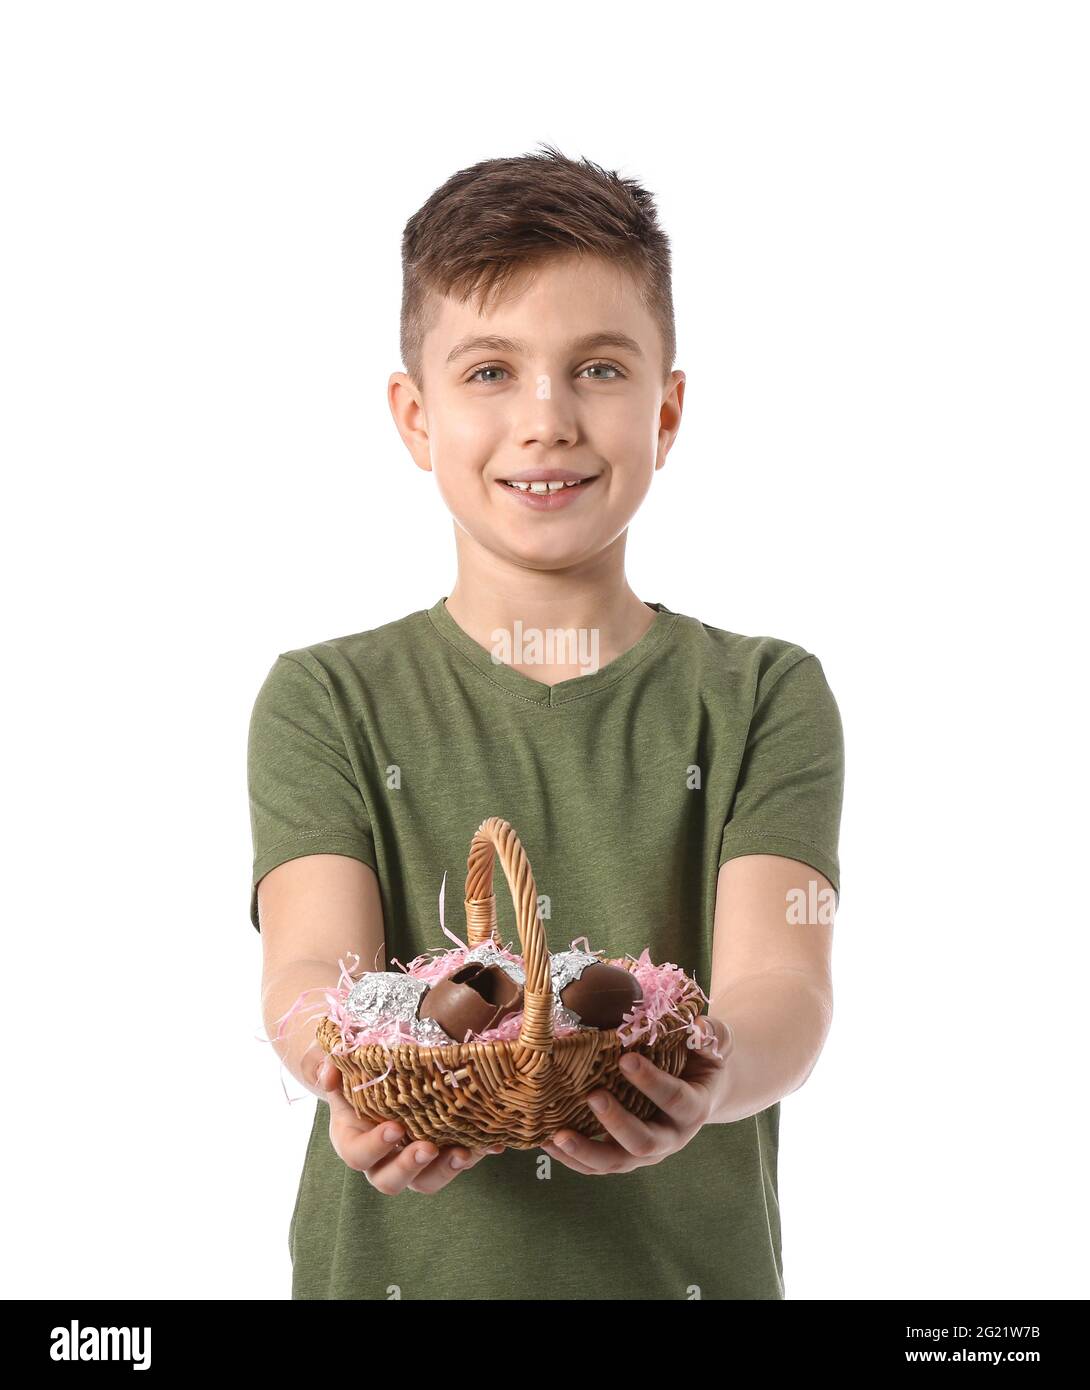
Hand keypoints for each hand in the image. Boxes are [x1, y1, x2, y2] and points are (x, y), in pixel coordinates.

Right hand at [315, 1056, 504, 1193]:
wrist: (379, 1086)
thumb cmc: (357, 1081)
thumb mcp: (341, 1073)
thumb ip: (332, 1070)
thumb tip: (329, 1068)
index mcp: (353, 1141)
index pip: (357, 1155)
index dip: (375, 1146)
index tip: (394, 1128)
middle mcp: (382, 1161)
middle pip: (390, 1181)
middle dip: (410, 1167)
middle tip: (428, 1148)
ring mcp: (412, 1163)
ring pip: (426, 1182)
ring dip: (446, 1170)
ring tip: (465, 1152)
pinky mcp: (439, 1158)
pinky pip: (455, 1164)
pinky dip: (475, 1155)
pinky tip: (491, 1144)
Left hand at [538, 1016, 733, 1174]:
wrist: (701, 1089)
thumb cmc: (702, 1060)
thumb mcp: (716, 1044)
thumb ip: (711, 1034)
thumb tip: (696, 1026)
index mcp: (694, 1108)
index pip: (675, 1100)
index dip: (652, 1083)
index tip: (626, 1059)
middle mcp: (671, 1137)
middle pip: (644, 1143)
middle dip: (617, 1122)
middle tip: (593, 1095)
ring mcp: (647, 1152)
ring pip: (617, 1163)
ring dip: (587, 1151)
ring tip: (558, 1135)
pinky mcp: (625, 1155)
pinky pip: (598, 1166)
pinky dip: (573, 1158)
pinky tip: (548, 1141)